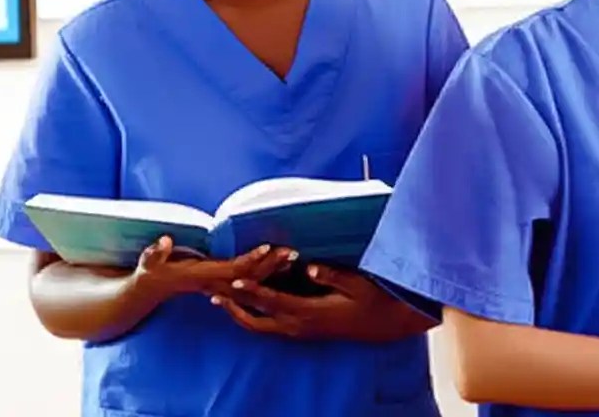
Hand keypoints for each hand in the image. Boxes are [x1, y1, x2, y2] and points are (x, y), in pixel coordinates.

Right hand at [131, 235, 289, 299]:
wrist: (149, 291)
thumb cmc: (150, 272)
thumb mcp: (148, 262)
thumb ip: (155, 252)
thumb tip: (164, 240)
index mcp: (203, 276)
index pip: (232, 269)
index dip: (250, 260)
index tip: (267, 248)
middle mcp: (215, 284)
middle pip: (249, 277)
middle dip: (271, 266)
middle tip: (292, 252)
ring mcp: (219, 287)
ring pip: (251, 282)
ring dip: (272, 271)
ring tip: (293, 257)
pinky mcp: (221, 286)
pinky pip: (247, 284)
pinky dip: (264, 277)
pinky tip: (281, 268)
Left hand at [210, 263, 381, 339]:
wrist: (385, 324)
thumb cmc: (373, 300)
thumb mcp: (356, 284)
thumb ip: (330, 275)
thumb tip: (307, 266)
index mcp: (310, 313)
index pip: (273, 301)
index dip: (252, 290)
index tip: (233, 281)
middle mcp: (300, 326)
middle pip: (258, 321)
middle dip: (234, 308)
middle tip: (213, 296)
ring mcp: (302, 331)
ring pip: (263, 327)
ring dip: (241, 314)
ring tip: (223, 301)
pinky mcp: (305, 332)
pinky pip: (272, 327)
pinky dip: (256, 317)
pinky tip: (251, 308)